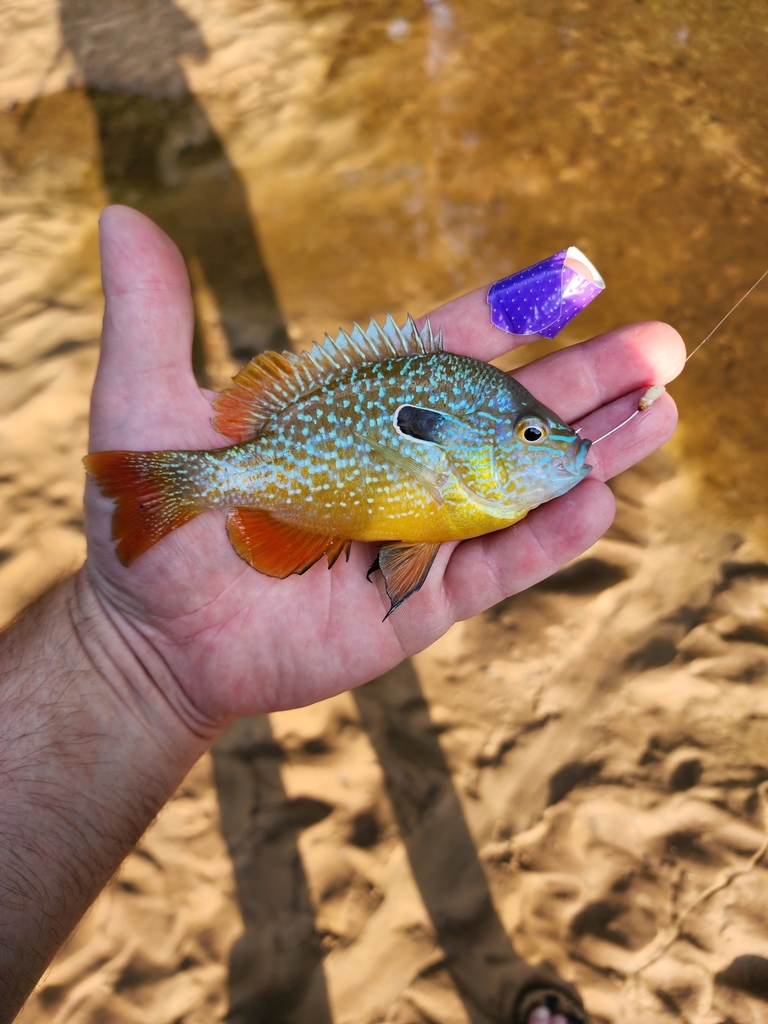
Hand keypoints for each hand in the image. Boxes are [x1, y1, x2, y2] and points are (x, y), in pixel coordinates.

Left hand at [85, 206, 683, 730]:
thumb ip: (155, 316)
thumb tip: (123, 214)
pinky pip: (491, 568)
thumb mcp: (147, 407)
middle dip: (583, 382)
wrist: (156, 636)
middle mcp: (402, 464)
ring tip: (658, 415)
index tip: (578, 283)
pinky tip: (597, 502)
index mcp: (357, 411)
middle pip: (506, 415)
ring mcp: (418, 532)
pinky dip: (543, 540)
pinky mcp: (420, 599)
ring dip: (589, 452)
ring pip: (518, 488)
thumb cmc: (155, 523)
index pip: (445, 352)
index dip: (511, 319)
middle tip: (665, 349)